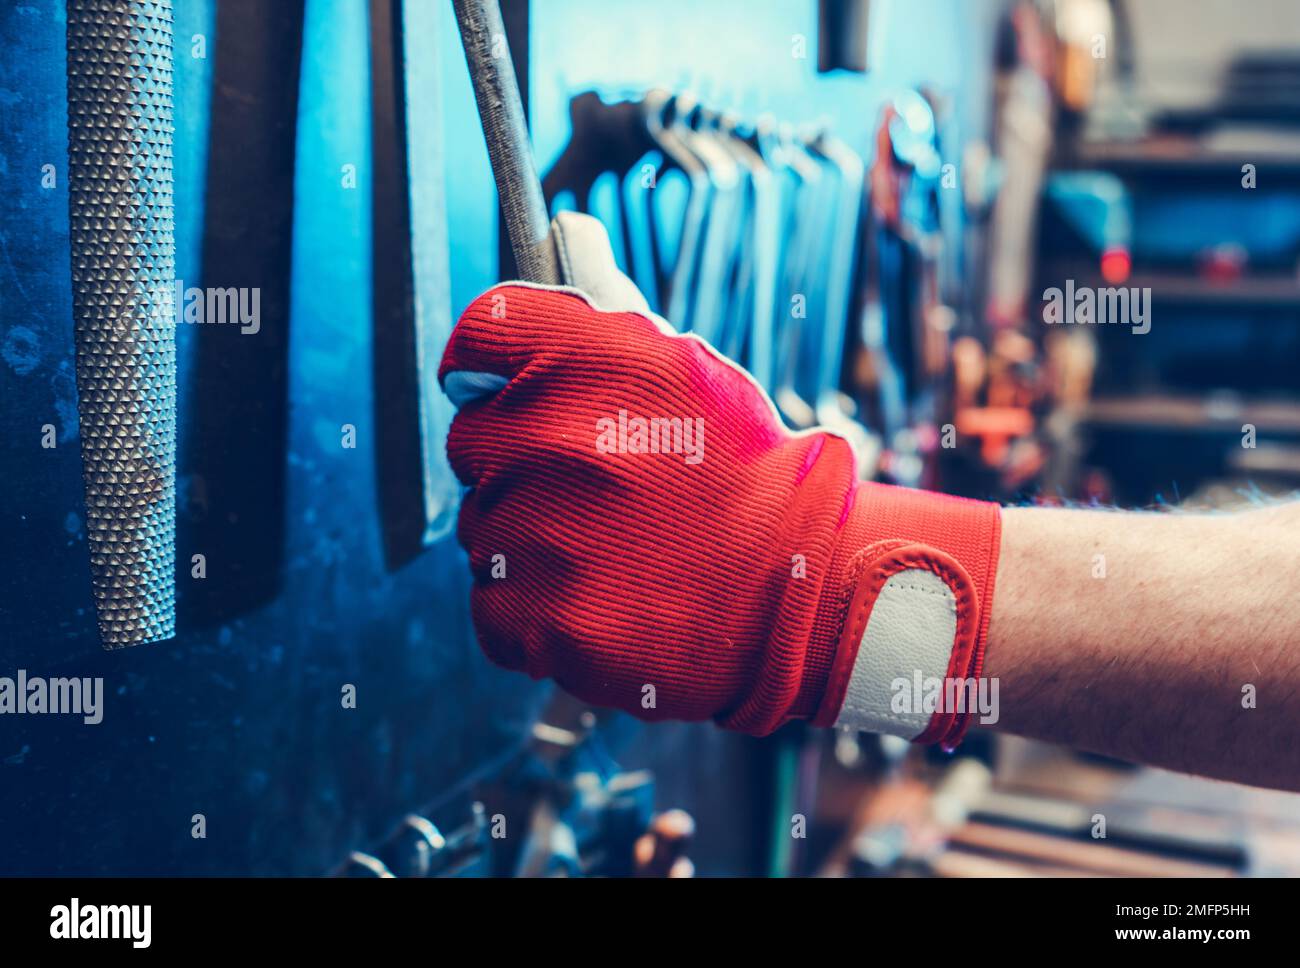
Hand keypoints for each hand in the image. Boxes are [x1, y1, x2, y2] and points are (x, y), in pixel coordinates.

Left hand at [440, 216, 1000, 740]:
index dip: (488, 371)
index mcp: (576, 357)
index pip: (474, 340)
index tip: (509, 395)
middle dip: (519, 461)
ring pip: (483, 530)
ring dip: (529, 539)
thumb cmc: (740, 469)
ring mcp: (529, 532)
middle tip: (595, 490)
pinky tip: (601, 599)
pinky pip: (495, 606)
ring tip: (613, 549)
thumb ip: (607, 299)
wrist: (797, 587)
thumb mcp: (683, 367)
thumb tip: (565, 229)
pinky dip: (534, 611)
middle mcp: (540, 435)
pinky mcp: (531, 617)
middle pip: (470, 443)